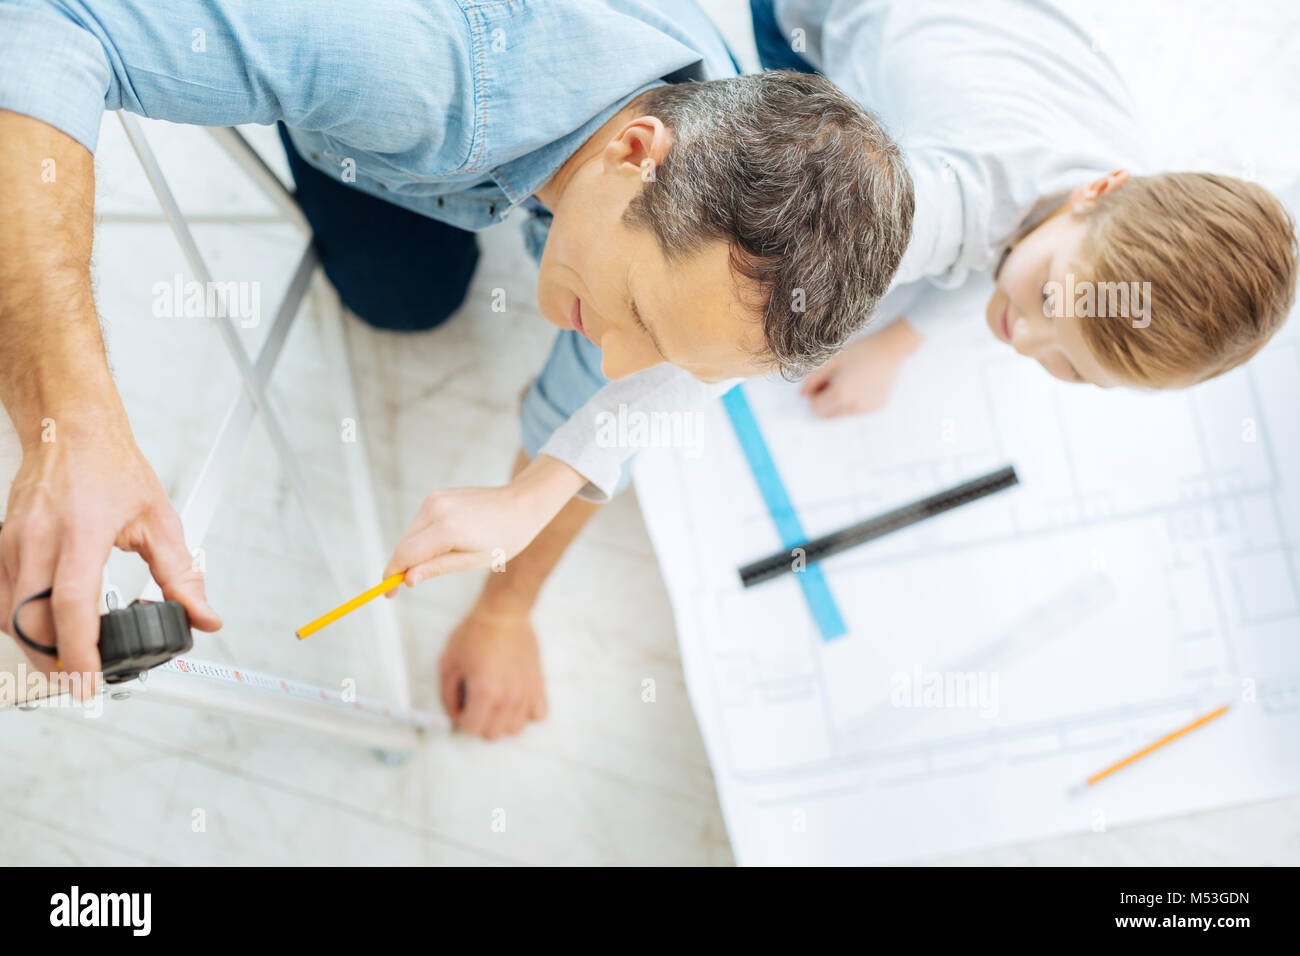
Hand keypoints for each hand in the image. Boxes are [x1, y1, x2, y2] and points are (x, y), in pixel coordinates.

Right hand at [0, 418, 222, 695]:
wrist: (71, 430)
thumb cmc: (112, 468)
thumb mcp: (159, 520)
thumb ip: (182, 575)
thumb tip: (203, 617)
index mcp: (82, 532)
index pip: (71, 605)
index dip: (79, 651)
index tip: (88, 680)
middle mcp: (39, 539)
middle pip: (30, 620)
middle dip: (53, 661)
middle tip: (81, 680)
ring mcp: (13, 542)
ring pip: (9, 614)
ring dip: (36, 644)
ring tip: (69, 659)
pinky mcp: (1, 545)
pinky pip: (0, 597)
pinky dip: (19, 621)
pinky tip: (46, 627)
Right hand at [383, 454, 584, 588]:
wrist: (522, 504)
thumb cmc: (504, 538)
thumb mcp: (473, 561)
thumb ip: (437, 568)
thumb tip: (407, 580)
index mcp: (446, 528)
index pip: (405, 555)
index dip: (392, 576)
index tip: (387, 594)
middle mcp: (436, 508)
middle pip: (403, 544)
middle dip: (400, 566)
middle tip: (403, 587)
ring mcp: (435, 498)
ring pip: (409, 533)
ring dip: (412, 551)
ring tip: (445, 558)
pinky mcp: (436, 495)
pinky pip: (419, 522)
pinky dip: (422, 537)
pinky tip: (445, 543)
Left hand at [439, 606, 547, 738]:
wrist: (504, 613)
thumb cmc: (476, 633)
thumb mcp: (448, 662)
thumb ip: (447, 695)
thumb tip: (454, 713)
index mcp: (485, 692)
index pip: (472, 728)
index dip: (461, 719)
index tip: (461, 705)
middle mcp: (509, 697)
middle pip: (493, 734)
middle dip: (480, 723)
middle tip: (475, 704)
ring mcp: (526, 692)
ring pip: (515, 728)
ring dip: (502, 721)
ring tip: (496, 702)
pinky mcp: (538, 685)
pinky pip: (538, 715)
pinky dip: (526, 713)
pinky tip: (515, 700)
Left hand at [799, 318, 923, 417]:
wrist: (890, 349)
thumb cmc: (860, 350)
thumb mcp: (832, 360)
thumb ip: (813, 378)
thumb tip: (801, 394)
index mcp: (840, 394)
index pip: (816, 408)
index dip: (814, 396)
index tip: (820, 383)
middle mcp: (854, 406)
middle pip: (828, 415)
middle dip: (825, 402)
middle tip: (832, 382)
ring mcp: (867, 409)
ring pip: (843, 413)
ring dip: (840, 402)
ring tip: (850, 380)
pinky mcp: (877, 407)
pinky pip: (858, 410)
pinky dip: (855, 401)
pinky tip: (862, 384)